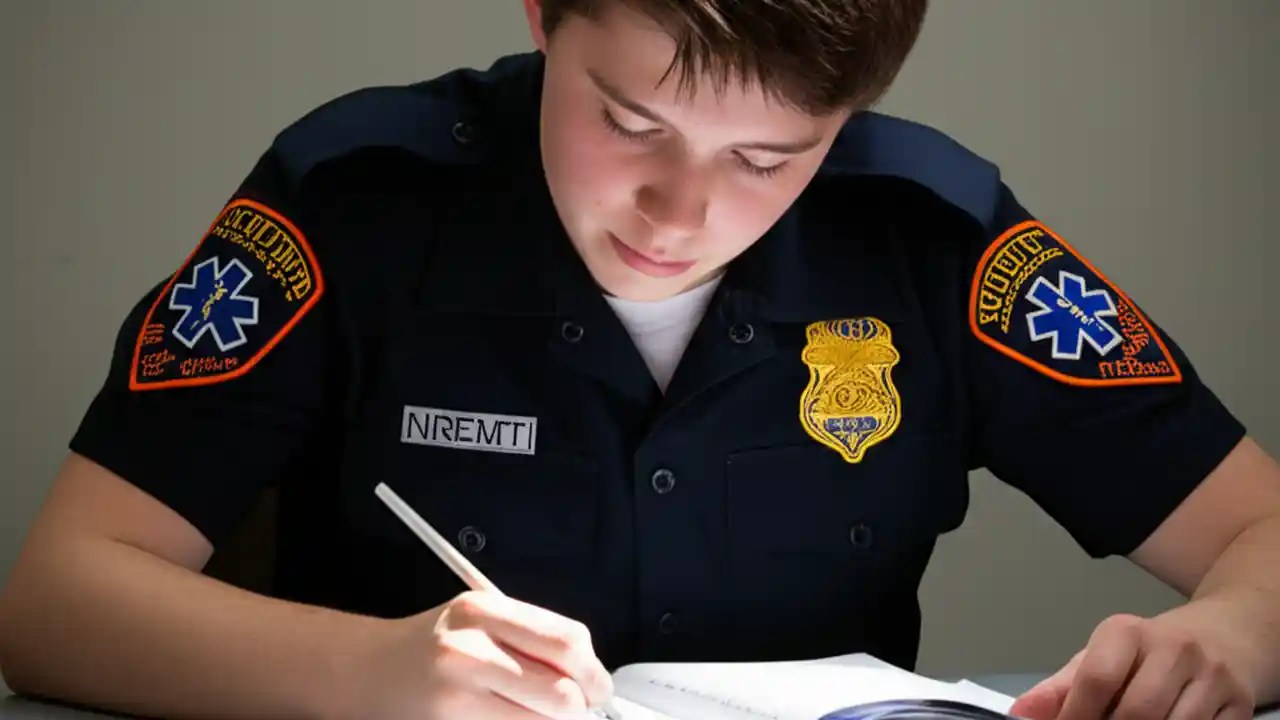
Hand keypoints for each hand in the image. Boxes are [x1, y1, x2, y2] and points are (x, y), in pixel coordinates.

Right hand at [350, 590, 613, 719]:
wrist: (369, 670)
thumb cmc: (438, 643)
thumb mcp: (480, 620)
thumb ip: (531, 637)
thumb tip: (590, 675)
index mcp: (483, 611)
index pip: (565, 641)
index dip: (593, 670)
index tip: (597, 685)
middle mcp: (469, 650)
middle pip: (560, 691)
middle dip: (581, 705)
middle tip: (579, 707)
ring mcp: (457, 694)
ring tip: (542, 714)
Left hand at [1009, 614, 1254, 719]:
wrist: (1223, 635)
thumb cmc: (1149, 652)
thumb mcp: (1102, 656)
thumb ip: (1061, 687)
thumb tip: (1021, 713)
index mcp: (1128, 632)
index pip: (1097, 679)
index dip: (1075, 715)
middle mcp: (1174, 648)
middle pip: (1137, 712)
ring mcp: (1211, 677)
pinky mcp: (1238, 704)